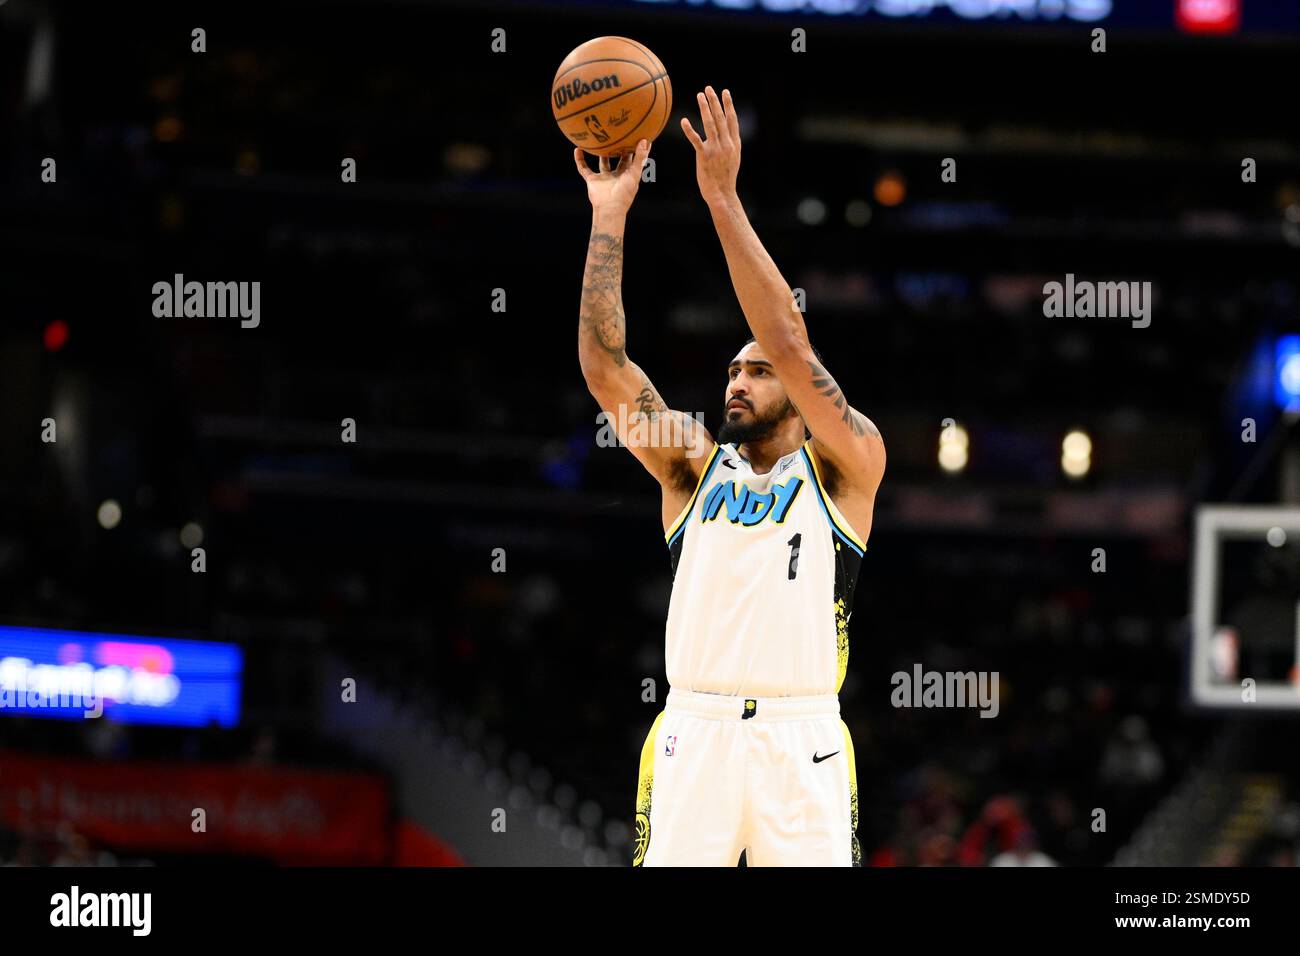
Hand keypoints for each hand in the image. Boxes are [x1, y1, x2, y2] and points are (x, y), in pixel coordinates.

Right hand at [574, 139, 650, 214]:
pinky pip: (584, 168)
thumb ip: (640, 157)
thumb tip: (645, 140)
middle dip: (618, 148)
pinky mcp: (592, 180)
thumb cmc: (625, 192)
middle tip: (618, 134)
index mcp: (628, 174)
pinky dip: (579, 160)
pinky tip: (577, 149)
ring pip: (602, 162)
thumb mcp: (635, 173)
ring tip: (599, 139)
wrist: (610, 207)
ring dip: (600, 153)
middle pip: (618, 159)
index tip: (637, 136)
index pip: (633, 159)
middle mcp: (616, 175)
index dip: (635, 149)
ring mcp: (604, 178)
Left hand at [681, 86, 739, 207]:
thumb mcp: (734, 159)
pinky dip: (690, 130)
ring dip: (705, 108)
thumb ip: (730, 144)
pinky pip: (696, 140)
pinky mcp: (704, 157)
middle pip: (721, 118)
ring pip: (710, 124)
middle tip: (709, 88)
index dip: (729, 105)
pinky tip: (683, 120)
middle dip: (715, 101)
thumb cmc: (725, 177)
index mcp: (734, 144)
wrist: (722, 193)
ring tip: (700, 95)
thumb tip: (727, 133)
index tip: (725, 92)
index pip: (732, 120)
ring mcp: (716, 150)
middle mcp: (727, 144)